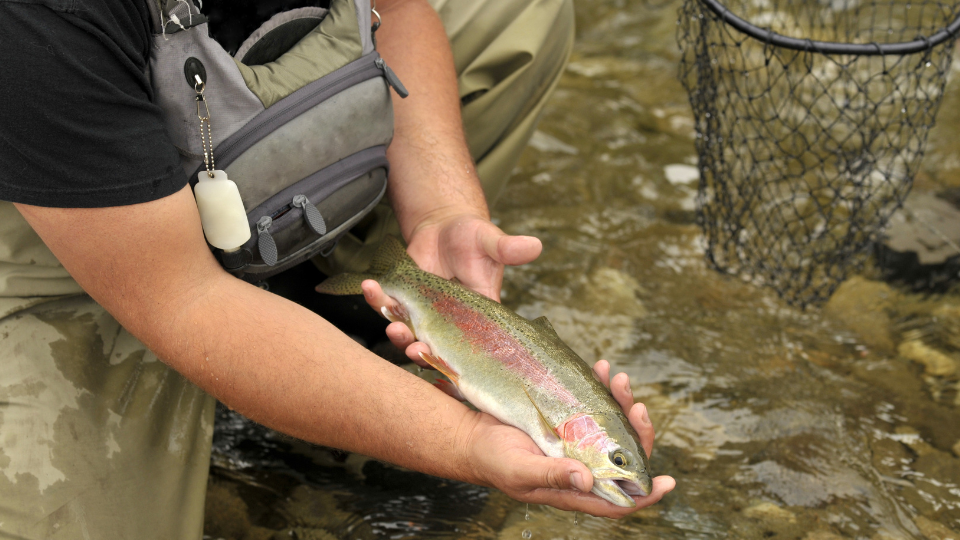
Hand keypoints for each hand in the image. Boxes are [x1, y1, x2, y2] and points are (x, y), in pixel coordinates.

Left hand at [362, 213, 540, 363]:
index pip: (472, 349)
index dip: (460, 361)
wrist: (443, 227)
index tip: (450, 364)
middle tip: (416, 349)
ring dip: (398, 334)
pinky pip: (387, 308)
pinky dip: (376, 300)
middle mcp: (450, 324)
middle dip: (424, 354)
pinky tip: (371, 287)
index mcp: (478, 317)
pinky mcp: (403, 302)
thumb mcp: (490, 241)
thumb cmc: (472, 237)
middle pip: (437, 350)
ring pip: (409, 335)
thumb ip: (508, 248)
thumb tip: (535, 245)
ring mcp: (424, 315)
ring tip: (391, 324)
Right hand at [460, 359, 674, 517]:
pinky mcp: (571, 419)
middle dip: (637, 431)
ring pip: (615, 426)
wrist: (474, 435)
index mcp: (575, 489)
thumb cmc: (494, 459)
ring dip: (622, 402)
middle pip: (625, 456)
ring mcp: (579, 442)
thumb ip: (551, 475)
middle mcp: (584, 466)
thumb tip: (587, 480)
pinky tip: (601, 369)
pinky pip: (596, 405)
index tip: (667, 483)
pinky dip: (602, 387)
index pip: (618, 500)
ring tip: (618, 377)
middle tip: (636, 404)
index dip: (645, 494)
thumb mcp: (520, 470)